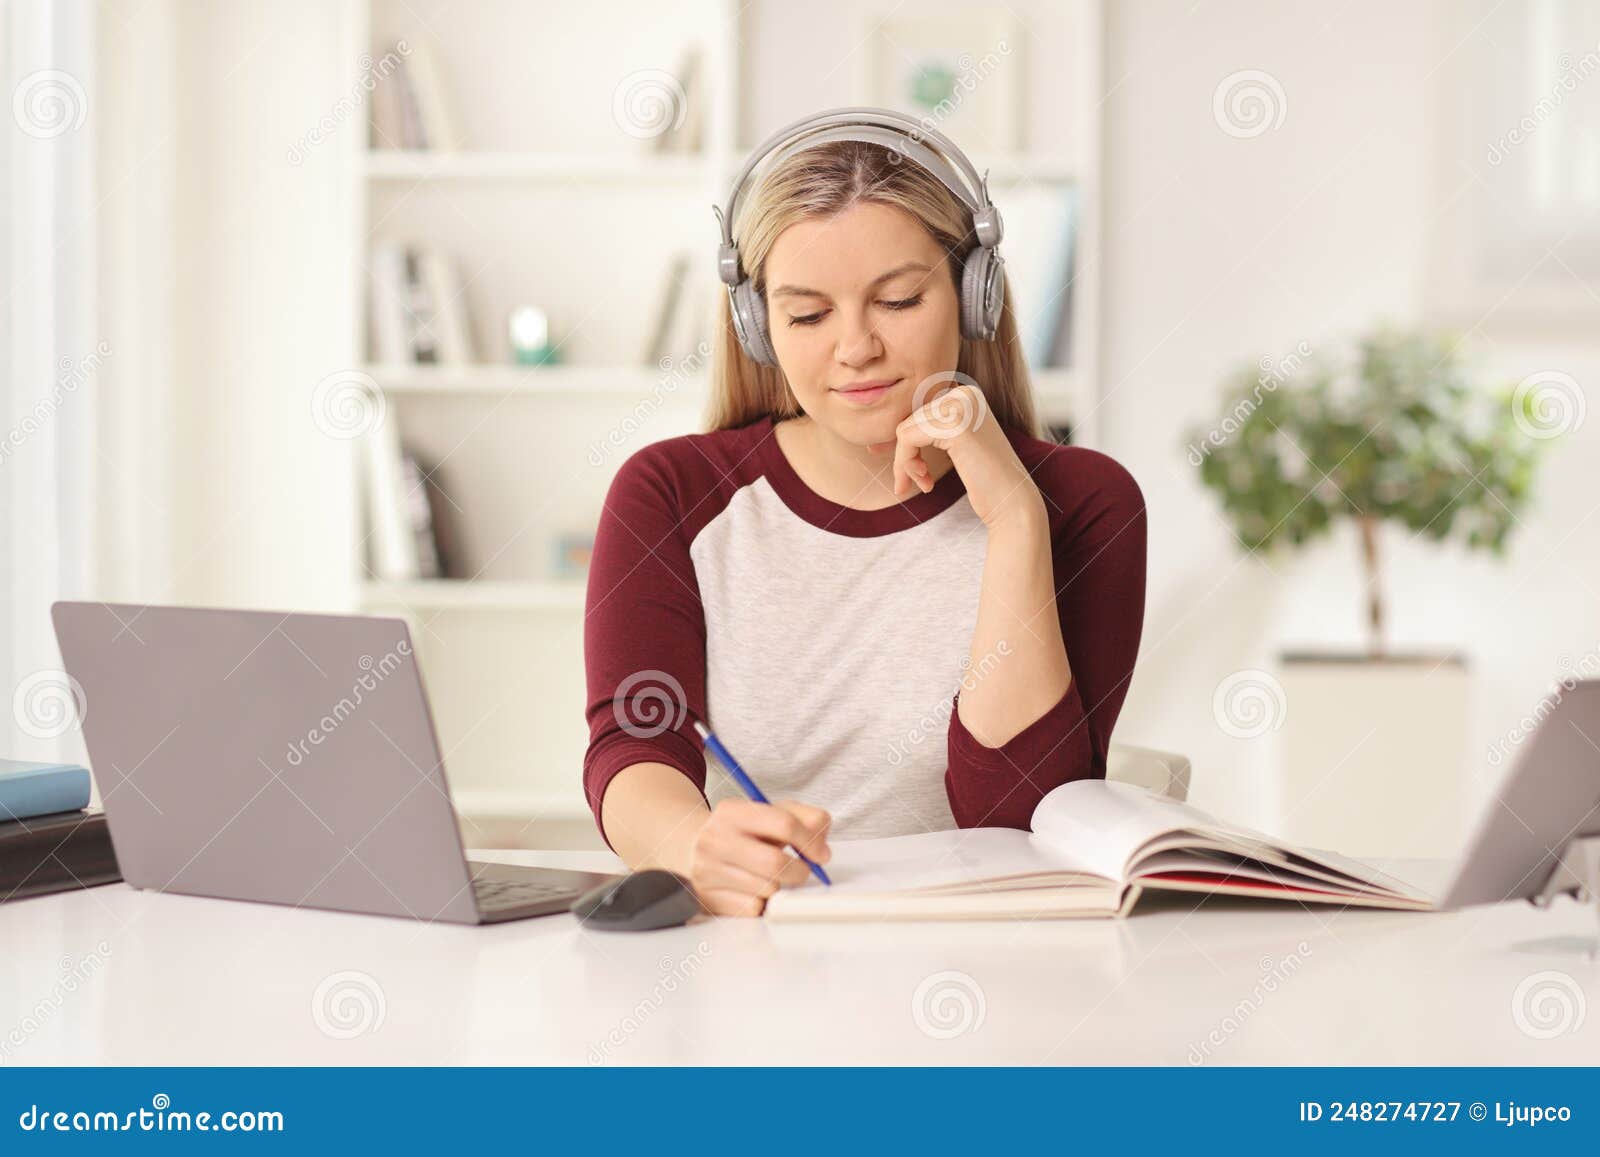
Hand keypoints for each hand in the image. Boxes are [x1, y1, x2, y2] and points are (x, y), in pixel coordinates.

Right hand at [683, 798, 831, 916]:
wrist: (689, 849)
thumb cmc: (740, 832)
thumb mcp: (768, 813)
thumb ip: (804, 819)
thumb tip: (822, 850)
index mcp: (732, 812)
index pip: (784, 824)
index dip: (810, 841)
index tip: (820, 854)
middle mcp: (715, 840)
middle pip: (776, 864)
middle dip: (798, 872)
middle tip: (800, 871)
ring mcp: (708, 872)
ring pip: (767, 889)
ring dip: (778, 887)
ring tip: (768, 876)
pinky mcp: (708, 899)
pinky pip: (753, 909)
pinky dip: (761, 903)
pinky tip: (751, 889)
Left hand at [874, 381, 1044, 532]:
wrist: (1012, 502)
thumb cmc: (983, 479)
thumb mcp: (952, 446)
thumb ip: (924, 433)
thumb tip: (874, 440)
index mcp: (966, 392)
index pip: (918, 411)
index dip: (906, 442)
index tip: (908, 470)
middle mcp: (964, 391)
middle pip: (909, 419)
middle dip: (906, 456)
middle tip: (919, 482)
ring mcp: (960, 405)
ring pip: (903, 430)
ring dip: (905, 463)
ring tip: (923, 483)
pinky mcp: (954, 425)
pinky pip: (907, 440)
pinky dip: (907, 464)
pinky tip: (927, 483)